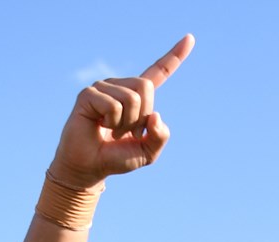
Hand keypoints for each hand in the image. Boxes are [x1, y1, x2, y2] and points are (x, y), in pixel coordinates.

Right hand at [49, 34, 194, 189]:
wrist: (90, 166)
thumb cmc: (117, 158)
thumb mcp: (147, 152)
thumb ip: (160, 137)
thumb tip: (155, 115)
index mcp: (138, 96)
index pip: (159, 72)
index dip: (175, 56)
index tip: (190, 38)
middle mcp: (121, 86)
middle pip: (146, 86)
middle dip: (141, 116)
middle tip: (125, 131)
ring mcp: (104, 87)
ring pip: (131, 98)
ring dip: (125, 123)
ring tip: (111, 129)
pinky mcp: (89, 93)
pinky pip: (113, 105)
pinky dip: (111, 122)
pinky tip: (100, 125)